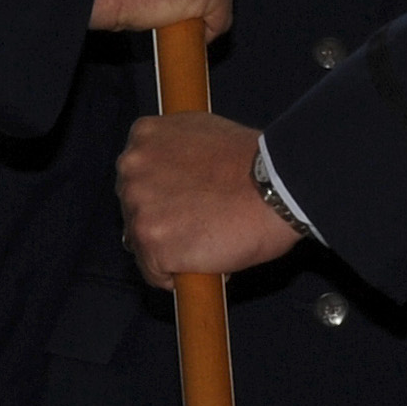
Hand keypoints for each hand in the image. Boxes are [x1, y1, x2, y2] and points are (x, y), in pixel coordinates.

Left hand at [117, 112, 298, 287]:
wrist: (274, 186)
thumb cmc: (250, 161)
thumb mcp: (202, 130)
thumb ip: (175, 148)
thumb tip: (171, 171)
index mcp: (143, 137)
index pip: (138, 176)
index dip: (162, 194)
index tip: (184, 202)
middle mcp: (131, 169)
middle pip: (134, 209)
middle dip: (162, 221)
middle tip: (200, 223)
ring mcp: (138, 208)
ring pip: (142, 244)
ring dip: (169, 249)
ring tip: (207, 241)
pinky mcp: (151, 244)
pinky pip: (156, 273)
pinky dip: (177, 275)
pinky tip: (205, 260)